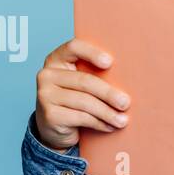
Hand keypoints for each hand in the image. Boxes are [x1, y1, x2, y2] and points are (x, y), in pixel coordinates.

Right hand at [34, 38, 130, 152]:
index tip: (110, 62)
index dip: (92, 53)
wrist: (53, 127)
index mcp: (56, 59)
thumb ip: (93, 73)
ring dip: (107, 113)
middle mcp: (46, 75)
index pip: (73, 47)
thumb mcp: (79, 83)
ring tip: (122, 120)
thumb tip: (128, 76)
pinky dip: (99, 123)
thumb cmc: (72, 99)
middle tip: (126, 103)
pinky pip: (81, 117)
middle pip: (84, 80)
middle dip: (108, 93)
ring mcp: (45, 95)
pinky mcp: (50, 115)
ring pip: (85, 102)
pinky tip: (109, 126)